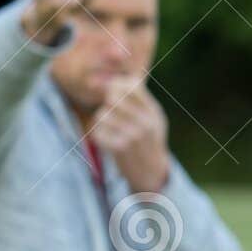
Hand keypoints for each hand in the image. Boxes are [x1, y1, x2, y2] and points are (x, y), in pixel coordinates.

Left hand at [90, 76, 169, 193]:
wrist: (152, 172)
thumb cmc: (148, 140)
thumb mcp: (152, 117)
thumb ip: (140, 98)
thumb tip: (120, 78)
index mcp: (153, 112)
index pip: (130, 86)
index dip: (116, 85)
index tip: (112, 92)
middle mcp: (146, 122)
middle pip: (112, 99)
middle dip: (107, 104)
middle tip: (110, 111)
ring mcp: (134, 136)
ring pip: (102, 115)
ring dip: (101, 121)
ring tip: (110, 129)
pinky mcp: (121, 149)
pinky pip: (97, 132)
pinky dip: (98, 136)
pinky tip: (108, 140)